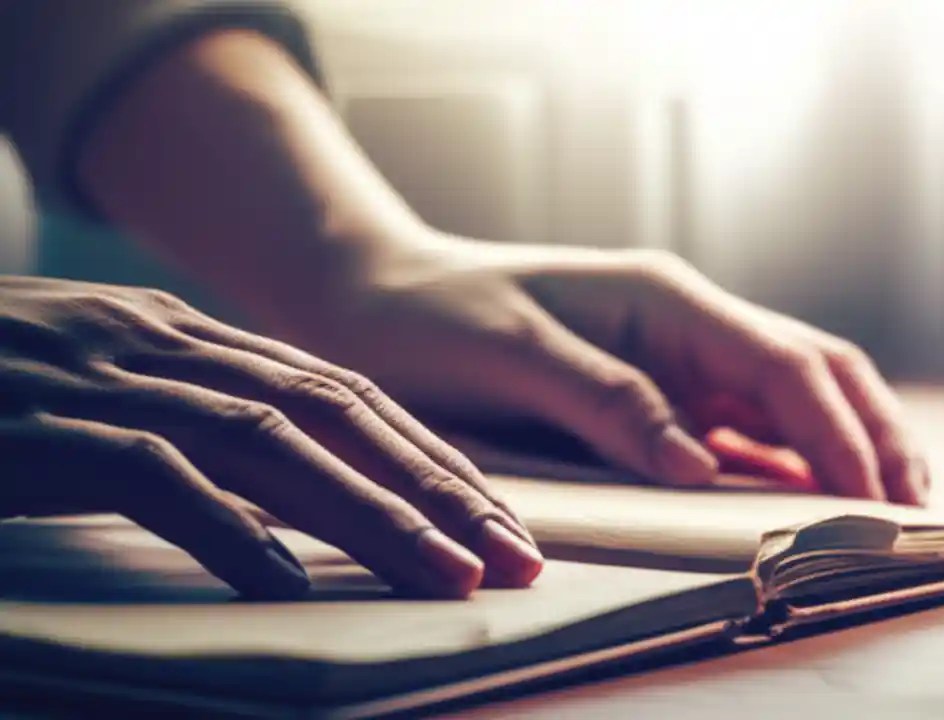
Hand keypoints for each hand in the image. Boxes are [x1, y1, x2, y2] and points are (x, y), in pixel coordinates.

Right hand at [0, 277, 541, 598]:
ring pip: (273, 440)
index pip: (344, 394)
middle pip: (338, 412)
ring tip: (448, 577)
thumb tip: (290, 505)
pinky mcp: (43, 428)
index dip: (431, 457)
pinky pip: (153, 474)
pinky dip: (228, 527)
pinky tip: (289, 582)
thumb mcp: (106, 398)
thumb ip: (196, 431)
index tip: (498, 520)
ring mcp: (105, 378)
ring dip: (371, 513)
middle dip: (438, 487)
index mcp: (189, 339)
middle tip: (516, 557)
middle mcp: (165, 345)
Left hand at [293, 239, 928, 503]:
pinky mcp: (656, 395)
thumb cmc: (433, 318)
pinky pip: (740, 429)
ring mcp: (675, 360)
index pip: (783, 362)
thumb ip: (609, 402)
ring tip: (889, 504)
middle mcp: (685, 326)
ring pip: (789, 399)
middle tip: (916, 504)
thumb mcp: (514, 353)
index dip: (837, 430)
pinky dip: (787, 461)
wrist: (372, 300)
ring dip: (844, 445)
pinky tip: (807, 499)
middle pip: (813, 372)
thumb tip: (698, 469)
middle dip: (872, 431)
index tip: (873, 494)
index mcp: (666, 300)